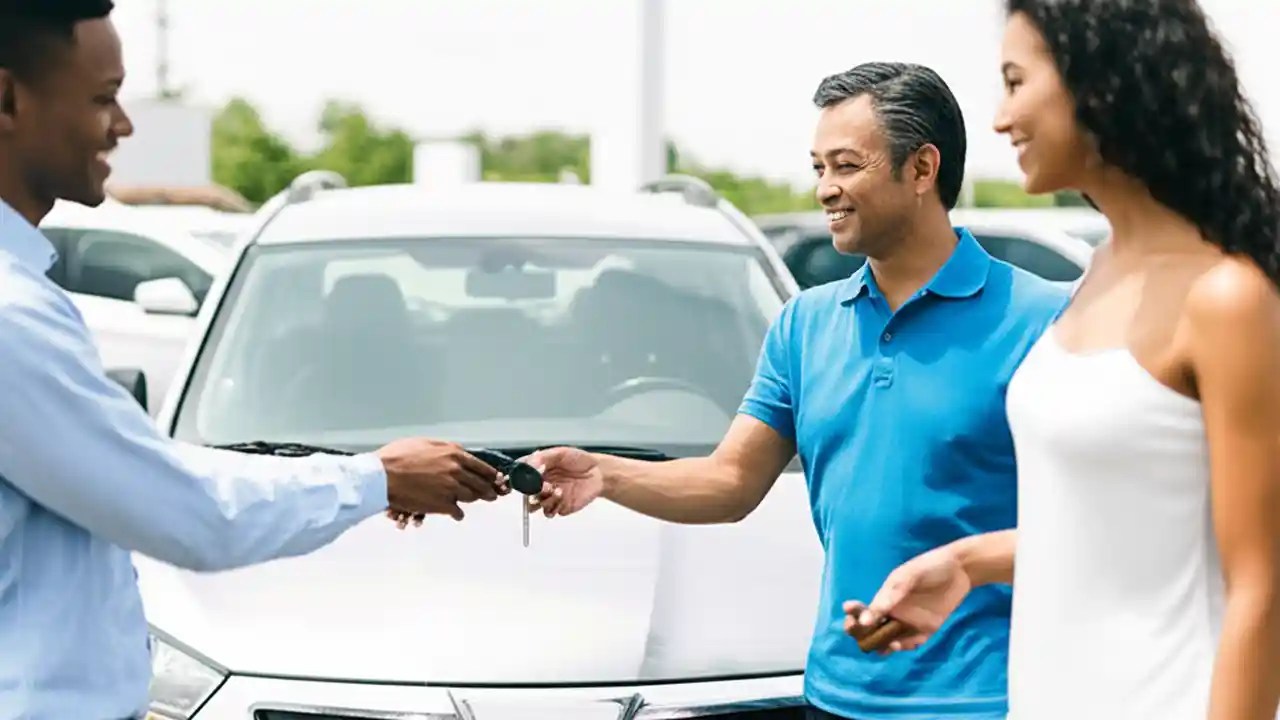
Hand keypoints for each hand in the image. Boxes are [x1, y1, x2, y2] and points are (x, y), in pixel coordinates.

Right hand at [376, 438, 507, 527]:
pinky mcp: (443, 505)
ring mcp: (451, 489)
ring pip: (472, 497)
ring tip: (476, 501)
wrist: (383, 476)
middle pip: (480, 483)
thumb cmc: (397, 458)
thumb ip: (443, 449)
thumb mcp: (424, 443)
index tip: (496, 479)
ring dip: (474, 499)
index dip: (491, 474)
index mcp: (453, 454)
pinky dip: (458, 513)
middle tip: (493, 494)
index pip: (481, 466)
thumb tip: (453, 453)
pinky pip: (458, 512)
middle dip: (488, 489)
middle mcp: (456, 471)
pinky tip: (457, 514)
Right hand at [519, 446, 603, 516]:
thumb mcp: (560, 453)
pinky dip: (552, 507)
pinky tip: (561, 496)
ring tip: (556, 490)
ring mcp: (549, 496)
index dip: (518, 478)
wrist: (598, 473)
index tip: (525, 476)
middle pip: (526, 493)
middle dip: (532, 490)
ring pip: (534, 506)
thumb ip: (543, 458)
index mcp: (538, 470)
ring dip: (543, 499)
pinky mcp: (559, 507)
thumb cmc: (580, 461)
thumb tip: (529, 465)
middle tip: (545, 485)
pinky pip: (549, 512)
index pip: (520, 476)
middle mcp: (541, 484)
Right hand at [843, 544, 971, 653]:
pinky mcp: (927, 629)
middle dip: (863, 636)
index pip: (862, 612)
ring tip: (890, 645)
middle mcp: (894, 612)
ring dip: (884, 646)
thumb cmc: (929, 566)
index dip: (853, 617)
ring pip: (890, 641)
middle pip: (872, 630)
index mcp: (885, 598)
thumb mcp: (907, 576)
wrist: (960, 569)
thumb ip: (890, 595)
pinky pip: (912, 642)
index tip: (849, 617)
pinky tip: (903, 644)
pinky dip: (906, 646)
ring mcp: (910, 622)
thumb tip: (868, 618)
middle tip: (865, 636)